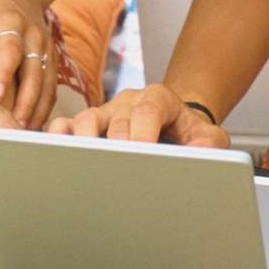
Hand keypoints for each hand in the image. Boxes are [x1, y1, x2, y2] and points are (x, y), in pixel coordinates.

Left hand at [0, 0, 57, 127]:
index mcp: (12, 21)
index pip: (10, 48)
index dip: (5, 71)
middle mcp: (34, 35)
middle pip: (34, 70)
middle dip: (26, 98)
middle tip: (11, 122)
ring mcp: (46, 48)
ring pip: (47, 82)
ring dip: (37, 107)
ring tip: (22, 130)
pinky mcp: (52, 59)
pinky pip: (51, 86)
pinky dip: (44, 106)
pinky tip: (31, 125)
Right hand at [47, 83, 229, 146]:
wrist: (177, 129)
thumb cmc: (190, 135)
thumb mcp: (210, 138)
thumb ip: (210, 143)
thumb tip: (200, 151)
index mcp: (159, 98)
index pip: (149, 109)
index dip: (144, 130)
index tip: (143, 153)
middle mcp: (129, 101)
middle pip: (118, 119)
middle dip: (117, 146)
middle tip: (116, 170)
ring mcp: (106, 111)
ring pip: (87, 117)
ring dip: (86, 141)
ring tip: (86, 164)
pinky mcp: (89, 125)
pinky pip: (67, 124)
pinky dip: (59, 136)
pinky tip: (57, 154)